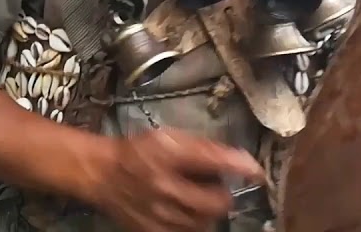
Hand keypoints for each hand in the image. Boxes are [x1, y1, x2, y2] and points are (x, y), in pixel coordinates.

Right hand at [94, 129, 264, 231]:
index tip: (257, 173)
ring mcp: (159, 215)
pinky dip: (194, 224)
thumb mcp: (170, 137)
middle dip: (223, 194)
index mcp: (169, 156)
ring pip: (205, 223)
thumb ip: (206, 147)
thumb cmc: (140, 151)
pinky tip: (185, 212)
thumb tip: (242, 159)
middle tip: (215, 186)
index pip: (215, 161)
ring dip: (209, 211)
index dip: (242, 167)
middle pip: (217, 203)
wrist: (102, 174)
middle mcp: (165, 188)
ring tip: (197, 198)